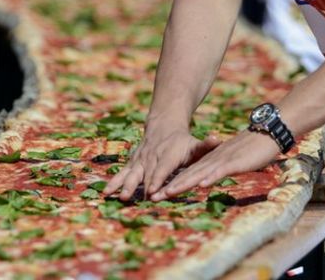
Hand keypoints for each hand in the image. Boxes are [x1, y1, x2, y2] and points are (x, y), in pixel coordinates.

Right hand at [105, 124, 219, 201]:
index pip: (162, 168)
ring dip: (124, 185)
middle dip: (139, 187)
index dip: (157, 179)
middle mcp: (152, 156)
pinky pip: (123, 172)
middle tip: (134, 200)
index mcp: (168, 154)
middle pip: (145, 173)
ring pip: (131, 173)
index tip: (153, 192)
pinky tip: (106, 192)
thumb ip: (206, 146)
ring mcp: (140, 159)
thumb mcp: (195, 143)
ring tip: (119, 197)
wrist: (163, 125)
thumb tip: (217, 140)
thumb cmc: (183, 140)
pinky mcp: (133, 162)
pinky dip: (114, 181)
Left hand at [151, 129, 280, 200]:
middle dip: (171, 187)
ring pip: (199, 173)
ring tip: (167, 193)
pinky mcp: (234, 162)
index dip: (174, 184)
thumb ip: (221, 169)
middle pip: (188, 174)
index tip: (159, 194)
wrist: (266, 133)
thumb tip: (210, 178)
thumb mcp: (232, 162)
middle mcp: (213, 160)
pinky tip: (201, 185)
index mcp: (212, 160)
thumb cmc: (252, 150)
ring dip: (183, 183)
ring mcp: (223, 160)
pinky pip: (220, 171)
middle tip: (153, 197)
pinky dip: (210, 178)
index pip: (189, 173)